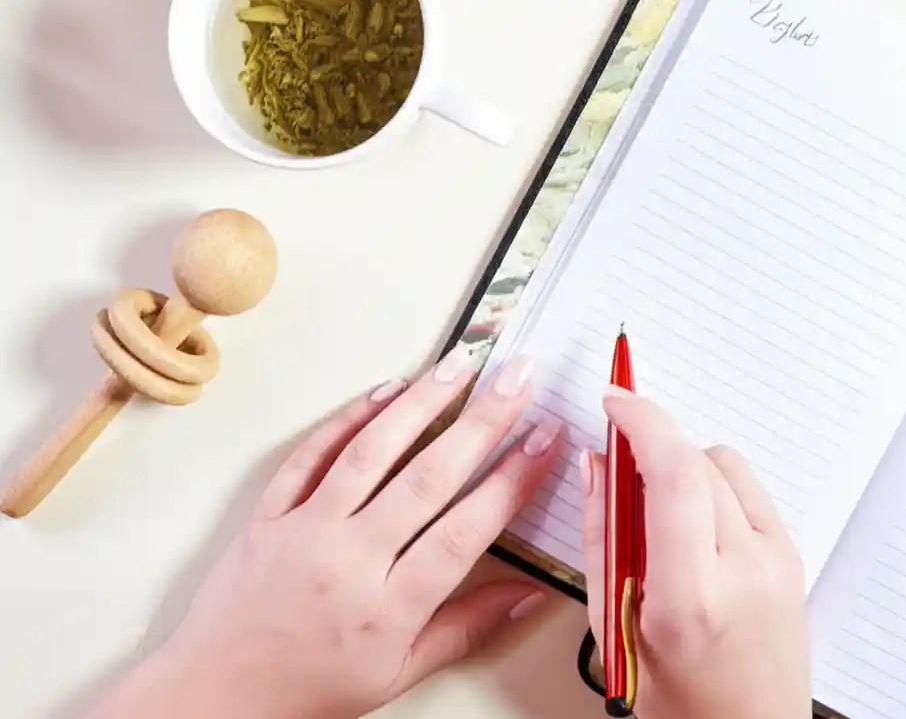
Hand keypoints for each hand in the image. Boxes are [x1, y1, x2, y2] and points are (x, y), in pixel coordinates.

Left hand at [85, 350, 562, 718]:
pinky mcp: (269, 514)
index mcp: (388, 609)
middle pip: (428, 478)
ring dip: (421, 401)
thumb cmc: (310, 690)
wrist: (216, 694)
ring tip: (461, 363)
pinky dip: (350, 417)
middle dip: (482, 420)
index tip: (546, 439)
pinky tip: (388, 389)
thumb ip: (467, 629)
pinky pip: (312, 454)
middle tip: (518, 377)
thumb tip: (530, 595)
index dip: (512, 480)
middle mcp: (349, 561)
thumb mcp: (399, 674)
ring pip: (371, 452)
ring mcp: (305, 531)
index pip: (466, 531)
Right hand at [581, 388, 810, 718]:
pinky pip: (749, 490)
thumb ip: (602, 536)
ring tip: (660, 520)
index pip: (673, 476)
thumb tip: (596, 464)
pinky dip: (715, 491)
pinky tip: (695, 530)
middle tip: (619, 465)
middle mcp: (746, 571)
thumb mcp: (616, 625)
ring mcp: (778, 562)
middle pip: (696, 463)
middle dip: (652, 448)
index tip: (615, 401)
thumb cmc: (676, 701)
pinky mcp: (794, 558)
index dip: (643, 422)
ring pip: (724, 467)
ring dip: (684, 471)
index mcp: (691, 596)